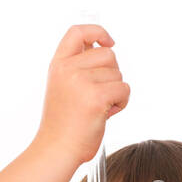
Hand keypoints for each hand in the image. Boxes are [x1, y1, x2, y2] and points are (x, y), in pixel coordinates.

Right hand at [33, 24, 129, 168]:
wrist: (56, 150)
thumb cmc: (63, 125)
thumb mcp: (62, 87)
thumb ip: (78, 68)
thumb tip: (106, 49)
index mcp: (58, 65)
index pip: (78, 32)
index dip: (97, 32)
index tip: (108, 42)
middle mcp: (68, 70)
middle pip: (107, 54)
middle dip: (111, 73)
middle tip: (99, 95)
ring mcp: (81, 82)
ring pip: (118, 74)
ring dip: (115, 91)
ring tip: (98, 108)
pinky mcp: (97, 97)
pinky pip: (124, 89)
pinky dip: (121, 103)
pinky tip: (106, 114)